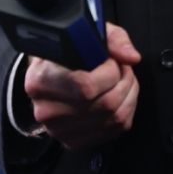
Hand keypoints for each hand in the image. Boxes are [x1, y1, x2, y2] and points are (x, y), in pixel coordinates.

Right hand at [23, 22, 140, 151]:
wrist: (48, 74)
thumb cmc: (67, 50)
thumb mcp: (85, 32)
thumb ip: (111, 39)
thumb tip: (132, 57)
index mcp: (40, 79)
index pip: (85, 86)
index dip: (109, 72)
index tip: (111, 60)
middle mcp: (46, 109)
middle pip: (105, 104)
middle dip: (124, 81)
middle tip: (122, 68)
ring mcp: (59, 130)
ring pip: (114, 118)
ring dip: (129, 95)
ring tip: (122, 79)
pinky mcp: (73, 141)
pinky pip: (115, 130)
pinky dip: (126, 111)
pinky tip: (120, 95)